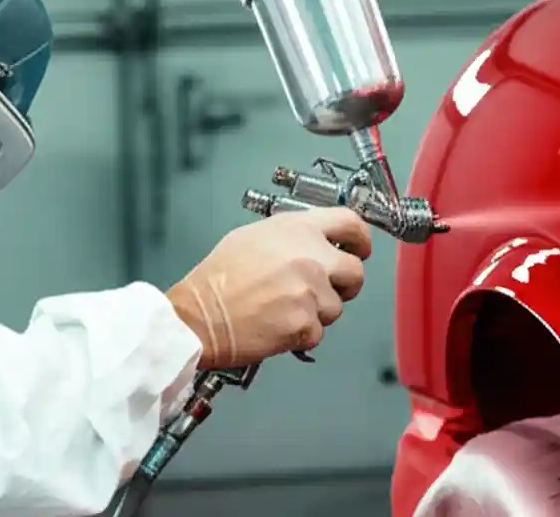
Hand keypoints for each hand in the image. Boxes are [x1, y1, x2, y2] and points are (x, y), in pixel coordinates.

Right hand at [166, 208, 372, 369]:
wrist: (199, 316)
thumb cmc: (218, 279)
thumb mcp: (253, 236)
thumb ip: (292, 236)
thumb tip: (314, 241)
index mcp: (298, 229)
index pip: (351, 224)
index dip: (360, 239)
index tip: (360, 249)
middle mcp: (310, 257)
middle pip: (356, 272)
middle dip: (345, 285)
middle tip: (326, 291)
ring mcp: (310, 291)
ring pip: (336, 307)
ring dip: (316, 313)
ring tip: (282, 309)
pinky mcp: (305, 324)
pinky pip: (317, 332)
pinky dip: (301, 335)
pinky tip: (276, 325)